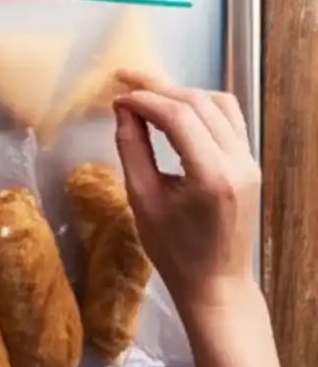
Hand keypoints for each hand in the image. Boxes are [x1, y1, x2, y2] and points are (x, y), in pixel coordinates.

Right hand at [110, 72, 259, 313]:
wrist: (215, 282)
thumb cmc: (172, 250)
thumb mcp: (142, 199)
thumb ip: (132, 148)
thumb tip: (123, 110)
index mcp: (211, 175)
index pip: (178, 116)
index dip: (144, 99)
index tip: (116, 97)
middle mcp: (238, 162)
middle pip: (199, 103)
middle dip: (159, 89)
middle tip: (125, 83)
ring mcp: (249, 161)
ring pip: (219, 104)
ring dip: (182, 94)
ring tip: (149, 95)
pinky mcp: (250, 163)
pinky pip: (230, 119)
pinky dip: (202, 107)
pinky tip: (177, 111)